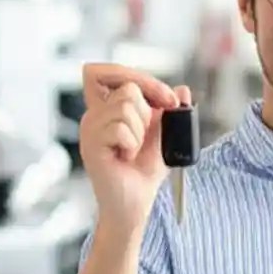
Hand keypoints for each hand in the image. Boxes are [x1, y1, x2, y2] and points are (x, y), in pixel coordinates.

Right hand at [78, 63, 192, 230]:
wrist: (135, 202)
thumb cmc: (144, 170)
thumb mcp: (164, 133)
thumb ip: (170, 109)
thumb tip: (182, 90)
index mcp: (106, 107)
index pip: (106, 71)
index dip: (137, 76)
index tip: (167, 99)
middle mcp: (94, 115)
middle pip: (128, 87)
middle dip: (147, 112)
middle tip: (142, 138)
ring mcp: (90, 129)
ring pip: (126, 106)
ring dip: (140, 132)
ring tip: (132, 150)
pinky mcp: (91, 145)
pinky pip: (120, 129)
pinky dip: (133, 145)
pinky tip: (125, 158)